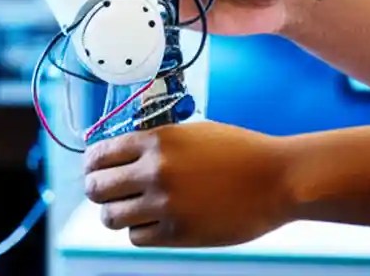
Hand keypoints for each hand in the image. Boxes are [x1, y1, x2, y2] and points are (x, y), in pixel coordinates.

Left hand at [83, 121, 293, 246]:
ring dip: (116, 214)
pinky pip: (137, 237)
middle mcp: (154, 171)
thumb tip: (122, 155)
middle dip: (98, 190)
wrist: (277, 178)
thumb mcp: (192, 132)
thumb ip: (156, 143)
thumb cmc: (239, 152)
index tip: (94, 169)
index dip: (92, 164)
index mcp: (157, 141)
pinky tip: (154, 222)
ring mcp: (165, 204)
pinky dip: (140, 231)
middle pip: (97, 188)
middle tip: (106, 192)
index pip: (99, 155)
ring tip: (129, 210)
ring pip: (111, 217)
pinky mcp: (178, 233)